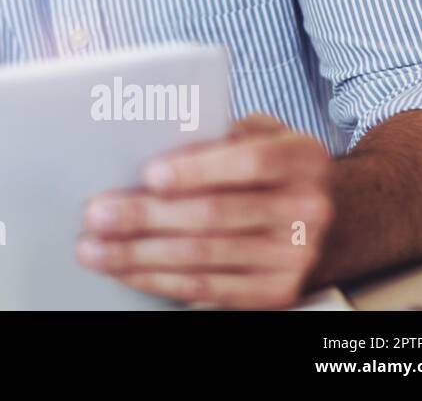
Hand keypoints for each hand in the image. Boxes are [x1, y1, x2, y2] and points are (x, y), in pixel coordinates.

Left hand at [74, 113, 335, 308]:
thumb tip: (153, 132)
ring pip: (203, 257)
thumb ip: (219, 130)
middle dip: (145, 216)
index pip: (251, 162)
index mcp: (303, 159)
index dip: (198, 169)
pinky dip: (159, 280)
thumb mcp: (259, 133)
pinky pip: (208, 289)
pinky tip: (126, 271)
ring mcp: (295, 256)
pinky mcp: (276, 292)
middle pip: (214, 215)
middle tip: (96, 214)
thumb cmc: (269, 163)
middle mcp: (307, 210)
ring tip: (95, 248)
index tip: (149, 175)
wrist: (326, 216)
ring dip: (139, 254)